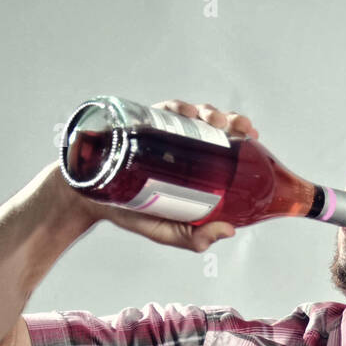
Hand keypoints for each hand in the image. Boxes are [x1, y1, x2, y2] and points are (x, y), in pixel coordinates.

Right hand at [82, 100, 259, 251]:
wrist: (90, 200)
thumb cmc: (134, 213)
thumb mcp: (167, 231)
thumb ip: (194, 237)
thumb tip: (229, 231)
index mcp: (195, 168)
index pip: (225, 149)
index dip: (242, 140)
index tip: (254, 137)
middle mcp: (182, 147)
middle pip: (214, 127)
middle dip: (231, 121)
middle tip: (240, 127)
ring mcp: (164, 133)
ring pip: (193, 115)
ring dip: (209, 112)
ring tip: (216, 120)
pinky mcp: (143, 124)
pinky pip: (164, 111)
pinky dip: (178, 108)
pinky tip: (187, 113)